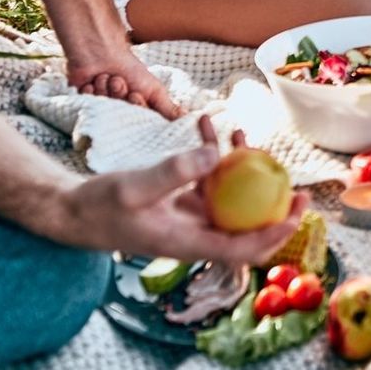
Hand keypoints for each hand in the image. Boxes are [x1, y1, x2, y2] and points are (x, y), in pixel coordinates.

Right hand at [43, 116, 306, 262]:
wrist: (72, 210)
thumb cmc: (99, 206)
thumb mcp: (134, 187)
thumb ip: (173, 172)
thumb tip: (215, 155)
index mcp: (188, 243)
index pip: (243, 248)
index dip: (274, 234)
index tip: (296, 212)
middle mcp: (195, 233)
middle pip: (247, 227)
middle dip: (274, 207)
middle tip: (298, 184)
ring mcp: (189, 217)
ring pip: (230, 197)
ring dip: (240, 168)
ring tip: (243, 133)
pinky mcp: (179, 200)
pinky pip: (205, 178)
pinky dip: (209, 153)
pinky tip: (205, 122)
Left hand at [67, 40, 179, 117]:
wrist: (102, 52)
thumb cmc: (130, 68)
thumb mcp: (154, 89)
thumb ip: (168, 108)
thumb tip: (187, 119)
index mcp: (135, 112)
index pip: (137, 121)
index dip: (135, 107)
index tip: (134, 94)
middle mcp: (118, 112)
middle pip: (119, 116)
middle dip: (119, 96)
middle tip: (119, 81)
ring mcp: (100, 108)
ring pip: (103, 109)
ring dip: (105, 90)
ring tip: (106, 76)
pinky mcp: (83, 103)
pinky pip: (86, 105)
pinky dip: (90, 91)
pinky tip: (91, 81)